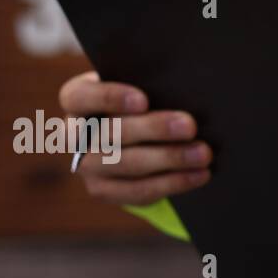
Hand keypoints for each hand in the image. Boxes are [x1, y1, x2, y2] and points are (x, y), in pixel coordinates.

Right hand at [58, 71, 211, 204]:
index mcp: (76, 100)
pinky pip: (139, 190)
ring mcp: (86, 166)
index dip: (109, 98)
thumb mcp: (142, 87)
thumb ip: (152, 86)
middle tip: (190, 126)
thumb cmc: (144, 101)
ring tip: (203, 153)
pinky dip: (173, 182)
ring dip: (169, 158)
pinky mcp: (104, 191)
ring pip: (126, 164)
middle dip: (154, 129)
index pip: (79, 97)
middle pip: (111, 133)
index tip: (143, 100)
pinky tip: (199, 174)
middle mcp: (74, 135)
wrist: (142, 138)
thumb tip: (184, 90)